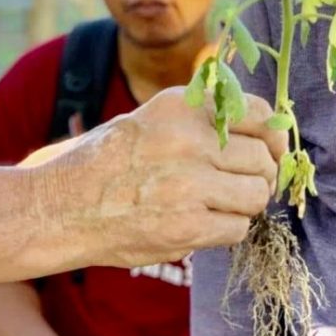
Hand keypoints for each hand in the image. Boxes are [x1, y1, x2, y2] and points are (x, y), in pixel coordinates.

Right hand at [32, 86, 286, 268]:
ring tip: (223, 204)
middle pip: (262, 158)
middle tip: (245, 183)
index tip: (273, 148)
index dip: (273, 135)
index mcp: (180, 106)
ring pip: (256, 195)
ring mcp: (189, 184)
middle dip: (260, 174)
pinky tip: (205, 223)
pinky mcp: (187, 226)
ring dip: (246, 203)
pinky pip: (237, 228)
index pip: (257, 113)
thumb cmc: (105, 162)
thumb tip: (259, 129)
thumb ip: (198, 119)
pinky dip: (228, 229)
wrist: (61, 206)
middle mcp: (188, 139)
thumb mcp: (150, 119)